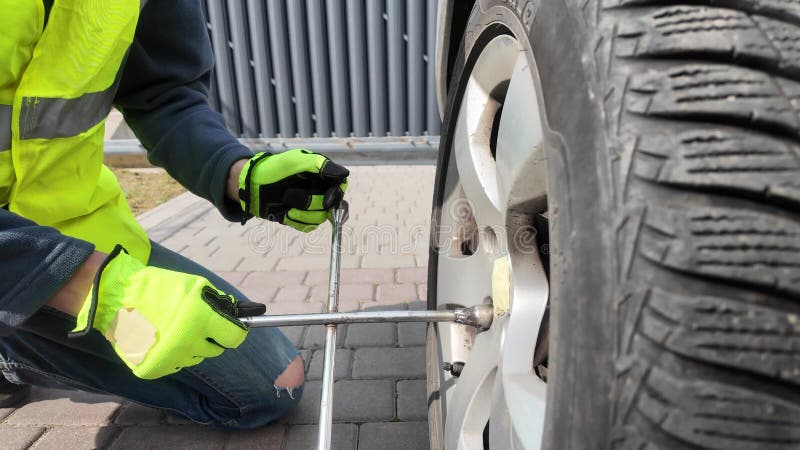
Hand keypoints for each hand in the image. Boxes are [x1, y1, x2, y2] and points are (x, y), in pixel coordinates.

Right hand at [69, 245, 259, 378]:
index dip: (234, 331)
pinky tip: (160, 339)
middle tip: (193, 322)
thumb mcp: (195, 287)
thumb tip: (238, 317)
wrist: (117, 296)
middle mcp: (187, 342)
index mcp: (199, 319)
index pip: (234, 337)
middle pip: (215, 349)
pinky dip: (172, 354)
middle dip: (209, 337)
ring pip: (195, 357)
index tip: (230, 328)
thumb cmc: (159, 287)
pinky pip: (175, 365)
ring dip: (190, 345)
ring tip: (172, 328)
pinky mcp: (153, 368)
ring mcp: (169, 358)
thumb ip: (218, 304)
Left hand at [237, 149, 348, 231]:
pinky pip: (308, 227)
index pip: (340, 186)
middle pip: (331, 205)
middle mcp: (320, 191)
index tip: (327, 200)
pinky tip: (285, 211)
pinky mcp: (301, 219)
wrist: (252, 185)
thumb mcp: (297, 161)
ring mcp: (311, 206)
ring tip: (285, 200)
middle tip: (289, 194)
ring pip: (319, 218)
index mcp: (322, 175)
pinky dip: (295, 220)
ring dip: (300, 211)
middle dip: (310, 202)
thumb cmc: (274, 169)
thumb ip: (322, 165)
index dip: (336, 195)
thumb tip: (345, 175)